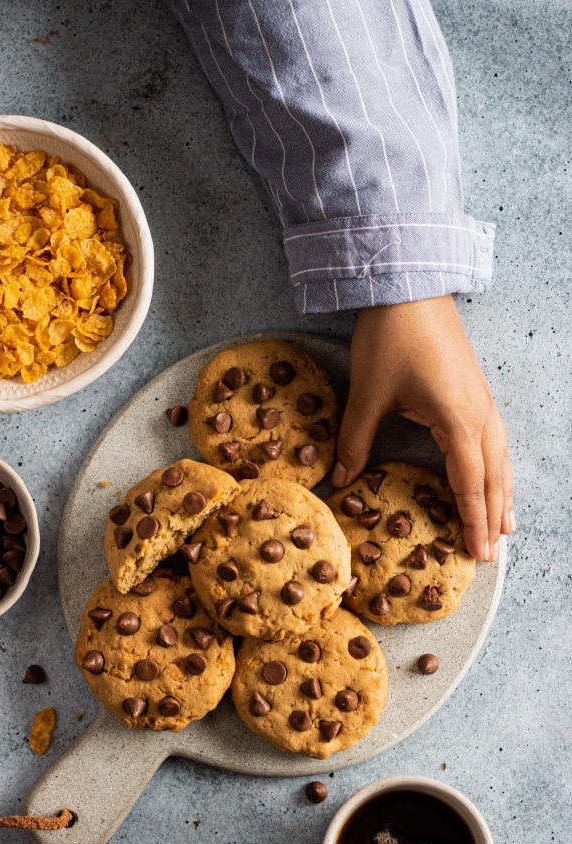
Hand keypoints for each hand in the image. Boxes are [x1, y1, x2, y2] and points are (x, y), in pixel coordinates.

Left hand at [331, 295, 514, 560]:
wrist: (410, 287)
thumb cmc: (390, 338)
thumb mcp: (368, 394)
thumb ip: (355, 440)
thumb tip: (341, 480)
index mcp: (457, 420)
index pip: (469, 483)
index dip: (471, 521)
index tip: (475, 553)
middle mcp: (479, 414)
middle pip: (493, 477)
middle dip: (491, 517)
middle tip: (490, 554)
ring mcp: (482, 401)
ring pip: (500, 459)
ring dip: (501, 494)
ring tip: (505, 527)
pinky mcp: (476, 390)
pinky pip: (495, 440)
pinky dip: (497, 468)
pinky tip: (493, 476)